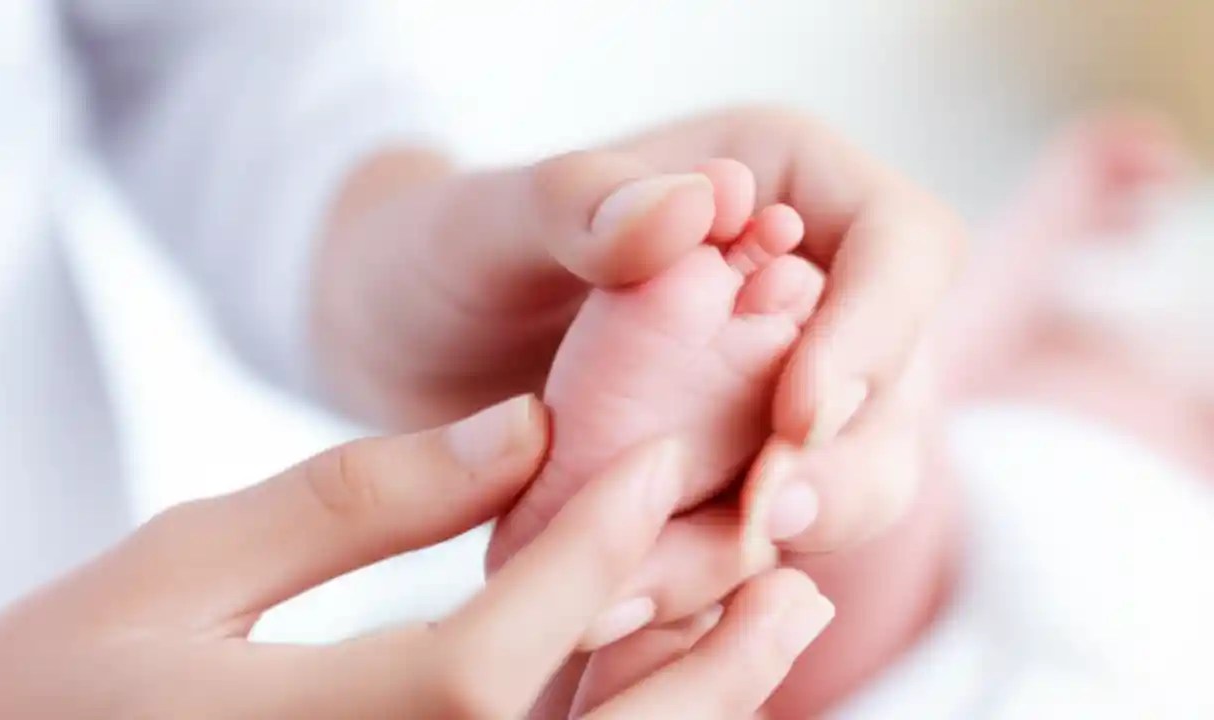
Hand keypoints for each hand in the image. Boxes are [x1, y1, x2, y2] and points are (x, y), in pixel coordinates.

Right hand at [0, 395, 832, 718]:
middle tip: (799, 580)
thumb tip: (516, 430)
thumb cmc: (41, 688)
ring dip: (698, 717)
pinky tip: (679, 690)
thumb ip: (350, 502)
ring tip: (780, 628)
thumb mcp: (177, 568)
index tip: (654, 455)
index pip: (494, 657)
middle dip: (708, 670)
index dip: (591, 551)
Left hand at [317, 105, 962, 552]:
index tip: (796, 411)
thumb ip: (583, 203)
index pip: (903, 251)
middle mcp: (810, 296)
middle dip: (839, 472)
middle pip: (897, 394)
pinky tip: (623, 609)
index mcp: (790, 187)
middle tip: (762, 524)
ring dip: (760, 548)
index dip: (875, 336)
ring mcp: (782, 396)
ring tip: (634, 590)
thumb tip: (694, 207)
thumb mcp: (493, 216)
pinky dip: (705, 582)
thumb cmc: (449, 252)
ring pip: (844, 491)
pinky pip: (762, 546)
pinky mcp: (739, 480)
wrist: (405, 344)